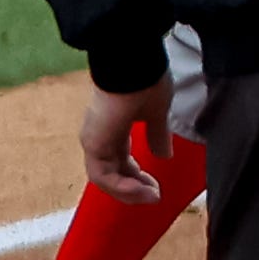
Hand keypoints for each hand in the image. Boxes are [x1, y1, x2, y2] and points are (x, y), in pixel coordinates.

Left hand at [77, 74, 176, 203]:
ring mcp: (95, 139)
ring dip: (128, 192)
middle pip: (112, 173)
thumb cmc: (145, 79)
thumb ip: (158, 135)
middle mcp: (100, 135)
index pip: (120, 161)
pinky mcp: (94, 142)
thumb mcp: (157, 113)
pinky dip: (122, 187)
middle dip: (134, 187)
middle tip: (154, 196)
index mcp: (114, 127)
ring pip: (104, 178)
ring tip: (151, 197)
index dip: (137, 177)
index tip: (156, 186)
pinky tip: (142, 190)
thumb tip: (164, 155)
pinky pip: (103, 176)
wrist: (133, 62)